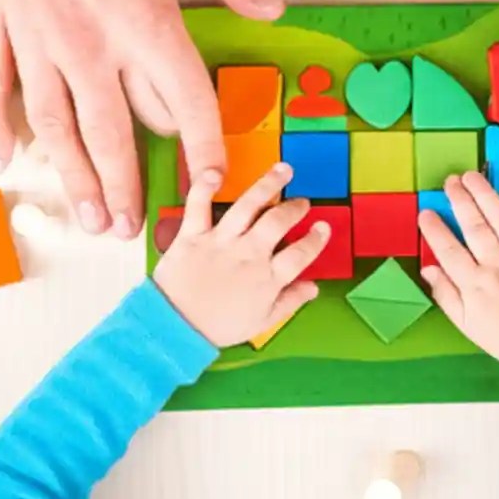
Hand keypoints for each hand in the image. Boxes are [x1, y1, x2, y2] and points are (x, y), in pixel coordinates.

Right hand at [0, 0, 284, 237]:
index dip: (204, 146)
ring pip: (56, 123)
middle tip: (133, 225)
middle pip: (114, 131)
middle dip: (128, 184)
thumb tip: (270, 9)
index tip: (213, 180)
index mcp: (143, 17)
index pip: (183, 101)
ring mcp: (36, 33)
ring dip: (72, 176)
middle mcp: (89, 40)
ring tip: (86, 216)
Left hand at [154, 164, 327, 347]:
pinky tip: (217, 174)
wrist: (175, 328)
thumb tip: (314, 287)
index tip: (324, 227)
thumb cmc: (219, 327)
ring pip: (248, 205)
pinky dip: (205, 186)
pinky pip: (198, 205)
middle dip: (295, 208)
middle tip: (303, 202)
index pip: (301, 253)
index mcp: (267, 278)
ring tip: (284, 170)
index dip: (316, 239)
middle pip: (278, 222)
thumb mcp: (261, 322)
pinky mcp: (192, 234)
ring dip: (268, 184)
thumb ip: (290, 302)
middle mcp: (248, 254)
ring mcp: (220, 241)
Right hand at [418, 174, 498, 405]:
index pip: (449, 250)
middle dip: (460, 201)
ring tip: (473, 176)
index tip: (425, 211)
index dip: (435, 230)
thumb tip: (428, 268)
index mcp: (476, 286)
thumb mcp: (467, 324)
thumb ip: (446, 294)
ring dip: (486, 195)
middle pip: (475, 227)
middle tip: (450, 180)